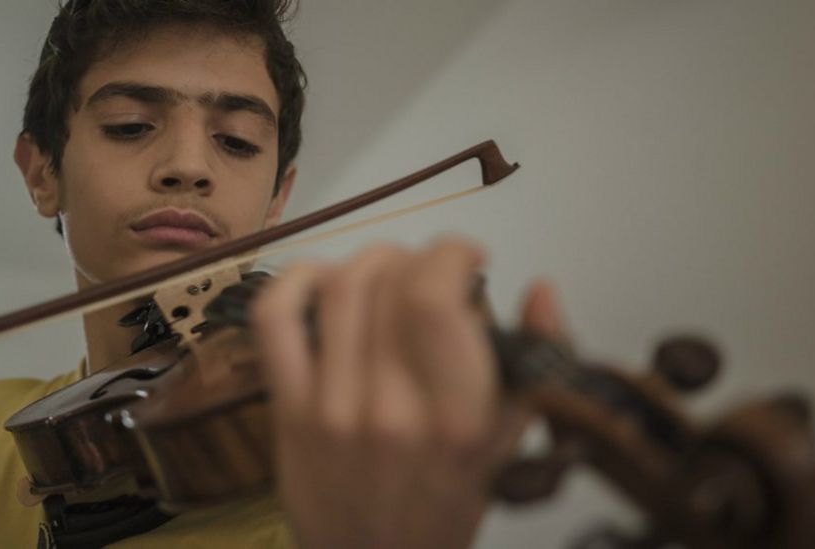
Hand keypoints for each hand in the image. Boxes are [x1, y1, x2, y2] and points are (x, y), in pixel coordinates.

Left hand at [251, 239, 565, 548]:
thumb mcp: (509, 443)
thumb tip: (539, 286)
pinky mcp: (287, 410)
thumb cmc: (446, 503)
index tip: (467, 258)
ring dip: (368, 260)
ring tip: (388, 274)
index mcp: (455, 418)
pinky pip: (275, 320)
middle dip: (416, 256)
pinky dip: (294, 280)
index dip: (452, 252)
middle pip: (389, 283)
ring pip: (338, 289)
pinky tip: (322, 279)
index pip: (435, 297)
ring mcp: (330, 408)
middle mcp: (390, 408)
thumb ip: (536, 362)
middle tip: (429, 273)